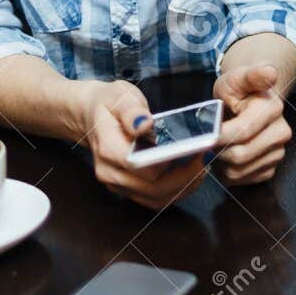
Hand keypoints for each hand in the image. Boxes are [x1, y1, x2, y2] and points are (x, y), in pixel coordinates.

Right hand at [80, 80, 206, 208]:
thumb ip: (132, 111)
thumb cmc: (108, 103)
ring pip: (154, 199)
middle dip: (184, 179)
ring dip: (182, 189)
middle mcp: (110, 173)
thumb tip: (144, 124)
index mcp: (108, 149)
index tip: (195, 150)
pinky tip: (189, 177)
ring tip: (202, 170)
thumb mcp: (119, 96)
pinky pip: (152, 198)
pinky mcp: (126, 189)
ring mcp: (116, 184)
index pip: (143, 167)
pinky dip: (174, 192)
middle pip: (152, 189)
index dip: (172, 163)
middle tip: (205, 161)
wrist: (90, 115)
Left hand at [212, 63, 291, 184]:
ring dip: (221, 162)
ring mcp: (278, 153)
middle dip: (218, 149)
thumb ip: (251, 74)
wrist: (252, 102)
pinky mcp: (270, 168)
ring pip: (238, 171)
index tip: (206, 131)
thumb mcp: (238, 77)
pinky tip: (227, 153)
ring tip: (219, 143)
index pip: (241, 132)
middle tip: (211, 136)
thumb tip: (270, 72)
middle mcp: (281, 133)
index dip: (218, 135)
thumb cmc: (239, 90)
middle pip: (239, 156)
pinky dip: (228, 171)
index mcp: (272, 109)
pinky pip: (242, 180)